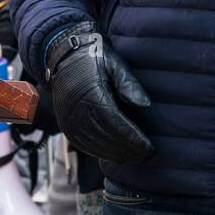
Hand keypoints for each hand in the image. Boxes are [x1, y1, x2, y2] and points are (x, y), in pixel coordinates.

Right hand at [46, 22, 153, 162]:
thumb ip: (130, 84)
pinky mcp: (65, 124)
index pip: (115, 122)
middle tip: (146, 156)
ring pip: (94, 143)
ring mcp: (68, 119)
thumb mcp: (116, 64)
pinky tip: (115, 155)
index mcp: (90, 93)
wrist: (64, 56)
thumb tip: (146, 105)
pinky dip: (100, 152)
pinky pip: (82, 144)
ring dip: (115, 154)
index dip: (133, 137)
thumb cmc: (95, 58)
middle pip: (105, 136)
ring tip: (135, 158)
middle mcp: (76, 109)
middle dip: (128, 148)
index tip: (149, 147)